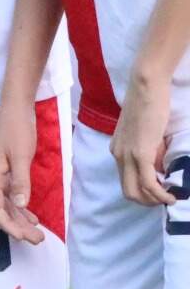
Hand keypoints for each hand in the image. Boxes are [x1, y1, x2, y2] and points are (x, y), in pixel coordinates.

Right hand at [0, 96, 44, 242]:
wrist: (17, 108)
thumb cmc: (17, 129)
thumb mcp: (21, 155)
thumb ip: (20, 181)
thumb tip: (21, 206)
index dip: (8, 225)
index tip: (23, 237)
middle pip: (2, 209)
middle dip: (18, 227)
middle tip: (38, 241)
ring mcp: (0, 175)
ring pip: (8, 205)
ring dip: (21, 220)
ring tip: (38, 234)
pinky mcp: (8, 171)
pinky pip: (12, 196)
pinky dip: (22, 209)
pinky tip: (32, 217)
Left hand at [111, 69, 176, 206]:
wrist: (146, 87)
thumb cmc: (149, 105)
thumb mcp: (146, 133)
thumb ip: (150, 150)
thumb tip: (160, 167)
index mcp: (117, 150)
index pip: (126, 181)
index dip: (144, 191)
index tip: (161, 191)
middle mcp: (118, 154)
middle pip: (128, 192)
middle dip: (148, 201)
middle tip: (166, 198)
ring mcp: (127, 155)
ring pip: (136, 192)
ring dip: (155, 200)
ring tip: (171, 198)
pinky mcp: (140, 153)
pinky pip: (148, 183)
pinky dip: (160, 194)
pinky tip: (172, 196)